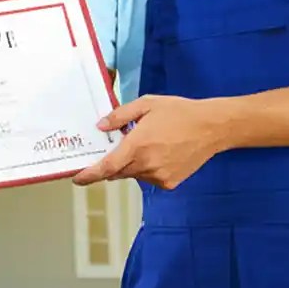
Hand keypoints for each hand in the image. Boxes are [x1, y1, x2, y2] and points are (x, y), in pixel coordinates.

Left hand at [72, 95, 228, 189]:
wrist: (212, 127)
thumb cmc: (178, 112)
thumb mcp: (146, 105)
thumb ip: (119, 116)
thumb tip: (100, 127)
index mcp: (138, 146)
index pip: (107, 167)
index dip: (89, 175)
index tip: (76, 179)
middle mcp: (147, 165)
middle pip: (117, 172)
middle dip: (111, 163)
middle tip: (115, 147)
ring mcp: (159, 176)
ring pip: (133, 174)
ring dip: (130, 164)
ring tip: (146, 143)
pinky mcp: (170, 183)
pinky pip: (148, 178)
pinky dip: (146, 168)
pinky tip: (159, 152)